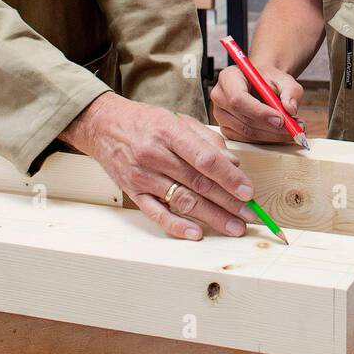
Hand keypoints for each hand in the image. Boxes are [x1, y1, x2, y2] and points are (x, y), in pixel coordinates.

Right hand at [62, 93, 258, 239]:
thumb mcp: (177, 119)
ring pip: (183, 200)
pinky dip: (177, 226)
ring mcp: (142, 176)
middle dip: (228, 202)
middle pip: (198, 183)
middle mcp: (155, 155)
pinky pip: (156, 213)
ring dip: (212, 217)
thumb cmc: (144, 121)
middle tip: (250, 215)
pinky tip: (196, 233)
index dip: (229, 177)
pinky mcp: (133, 192)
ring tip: (234, 227)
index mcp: (169, 132)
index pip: (205, 159)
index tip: (248, 191)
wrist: (103, 125)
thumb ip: (207, 140)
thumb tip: (233, 163)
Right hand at [210, 62, 304, 144]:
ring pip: (248, 133)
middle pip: (243, 119)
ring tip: (293, 128)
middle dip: (272, 128)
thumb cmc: (268, 80)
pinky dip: (267, 139)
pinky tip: (281, 132)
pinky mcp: (228, 130)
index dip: (259, 112)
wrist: (262, 85)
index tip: (281, 119)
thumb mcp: (284, 79)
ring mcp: (221, 116)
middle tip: (295, 127)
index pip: (238, 99)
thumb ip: (290, 91)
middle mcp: (220, 97)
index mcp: (228, 78)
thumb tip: (291, 109)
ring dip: (273, 135)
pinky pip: (248, 140)